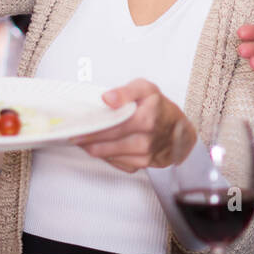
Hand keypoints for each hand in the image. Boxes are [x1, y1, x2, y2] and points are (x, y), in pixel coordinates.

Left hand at [71, 79, 195, 172]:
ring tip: (85, 141)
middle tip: (75, 136)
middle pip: (106, 145)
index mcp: (146, 119)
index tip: (76, 129)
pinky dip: (108, 156)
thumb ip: (125, 91)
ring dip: (94, 149)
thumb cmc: (160, 107)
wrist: (179, 129)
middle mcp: (146, 140)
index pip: (111, 127)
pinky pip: (118, 163)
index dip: (91, 130)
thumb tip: (107, 98)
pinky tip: (103, 147)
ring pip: (109, 156)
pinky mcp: (143, 165)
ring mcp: (145, 155)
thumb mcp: (146, 89)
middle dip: (87, 141)